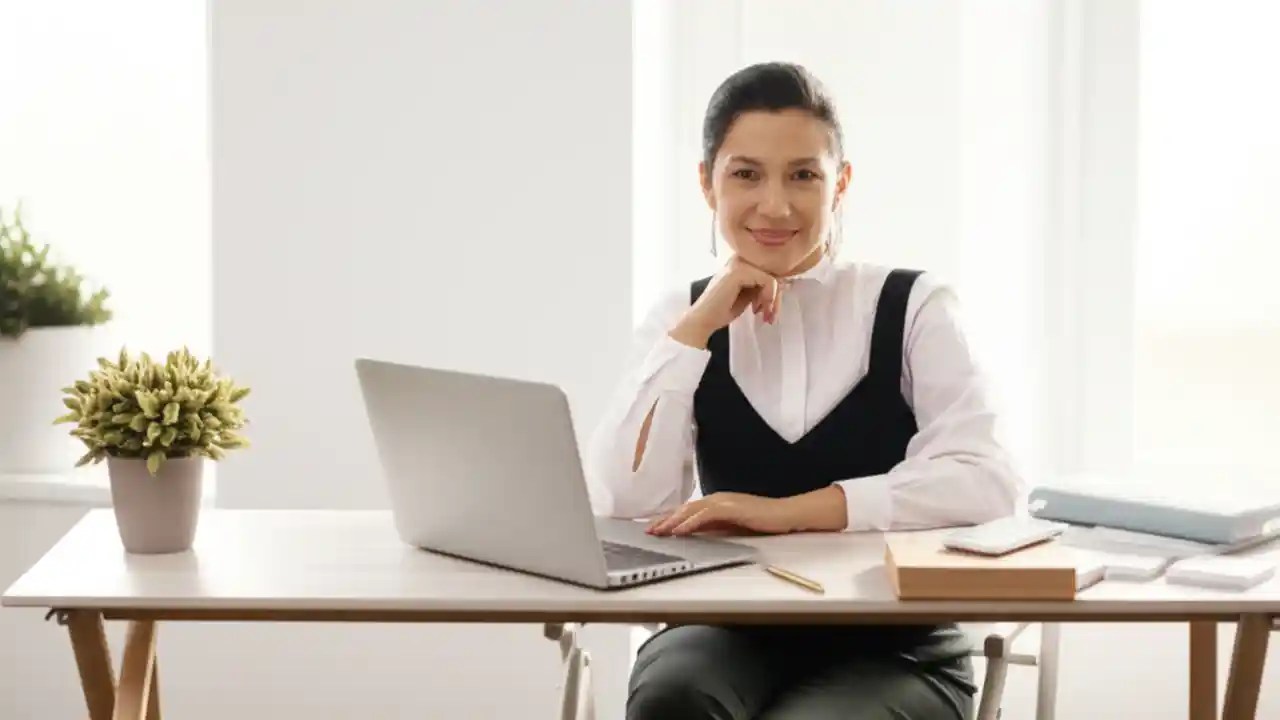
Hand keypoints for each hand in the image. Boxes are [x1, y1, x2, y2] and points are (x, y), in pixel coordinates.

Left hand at [646, 492, 797, 536]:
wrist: (785, 515)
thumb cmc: (761, 520)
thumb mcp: (731, 526)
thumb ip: (713, 527)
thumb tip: (694, 535)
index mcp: (715, 502)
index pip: (687, 511)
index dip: (669, 519)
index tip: (654, 528)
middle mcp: (716, 498)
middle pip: (684, 509)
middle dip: (665, 520)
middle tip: (648, 531)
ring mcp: (723, 501)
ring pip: (691, 510)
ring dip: (673, 521)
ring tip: (659, 531)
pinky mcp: (731, 507)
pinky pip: (706, 515)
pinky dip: (691, 523)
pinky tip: (680, 531)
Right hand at [668, 256, 785, 348]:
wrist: (703, 319)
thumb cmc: (723, 309)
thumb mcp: (749, 295)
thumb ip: (762, 287)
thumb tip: (786, 283)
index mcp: (741, 261)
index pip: (769, 269)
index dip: (774, 290)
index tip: (769, 310)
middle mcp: (740, 258)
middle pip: (773, 272)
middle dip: (776, 297)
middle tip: (770, 316)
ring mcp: (739, 263)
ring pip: (773, 277)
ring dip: (773, 299)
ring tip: (765, 315)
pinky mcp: (740, 271)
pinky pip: (768, 281)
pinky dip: (768, 297)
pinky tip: (757, 309)